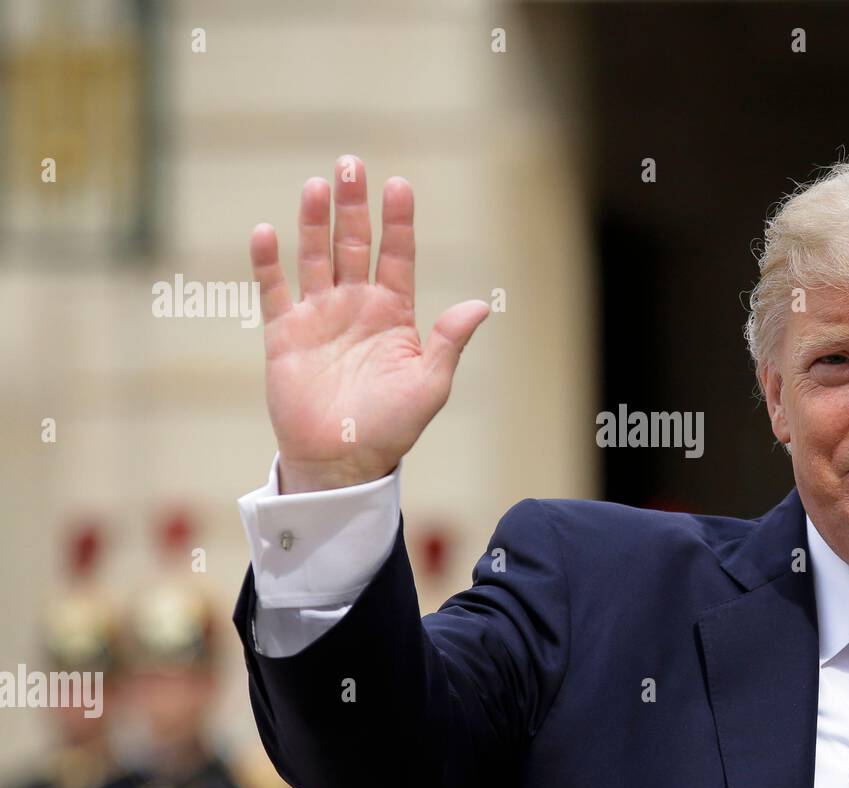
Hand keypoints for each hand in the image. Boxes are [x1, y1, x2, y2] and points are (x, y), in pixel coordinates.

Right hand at [249, 155, 489, 492]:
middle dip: (353, 205)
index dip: (398, 222)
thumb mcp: (429, 386)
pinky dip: (268, 262)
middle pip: (354, 244)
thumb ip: (448, 342)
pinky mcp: (284, 334)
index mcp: (394, 314)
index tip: (399, 185)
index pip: (397, 256)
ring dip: (314, 221)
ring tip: (316, 185)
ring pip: (315, 256)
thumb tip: (481, 305)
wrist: (341, 462)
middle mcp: (355, 306)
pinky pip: (274, 290)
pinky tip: (267, 231)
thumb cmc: (391, 428)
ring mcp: (319, 317)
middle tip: (350, 164)